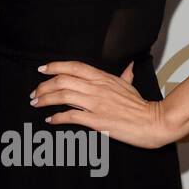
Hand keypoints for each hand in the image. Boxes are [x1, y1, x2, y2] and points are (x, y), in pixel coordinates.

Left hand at [31, 60, 171, 148]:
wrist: (154, 122)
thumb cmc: (142, 106)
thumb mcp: (131, 86)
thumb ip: (125, 76)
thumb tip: (129, 67)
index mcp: (103, 78)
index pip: (74, 67)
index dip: (55, 66)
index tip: (42, 69)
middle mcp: (97, 88)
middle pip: (63, 81)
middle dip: (44, 86)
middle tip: (34, 93)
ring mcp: (96, 104)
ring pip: (63, 96)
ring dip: (45, 99)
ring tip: (36, 104)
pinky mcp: (97, 120)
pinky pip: (71, 116)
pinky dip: (57, 118)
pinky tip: (50, 120)